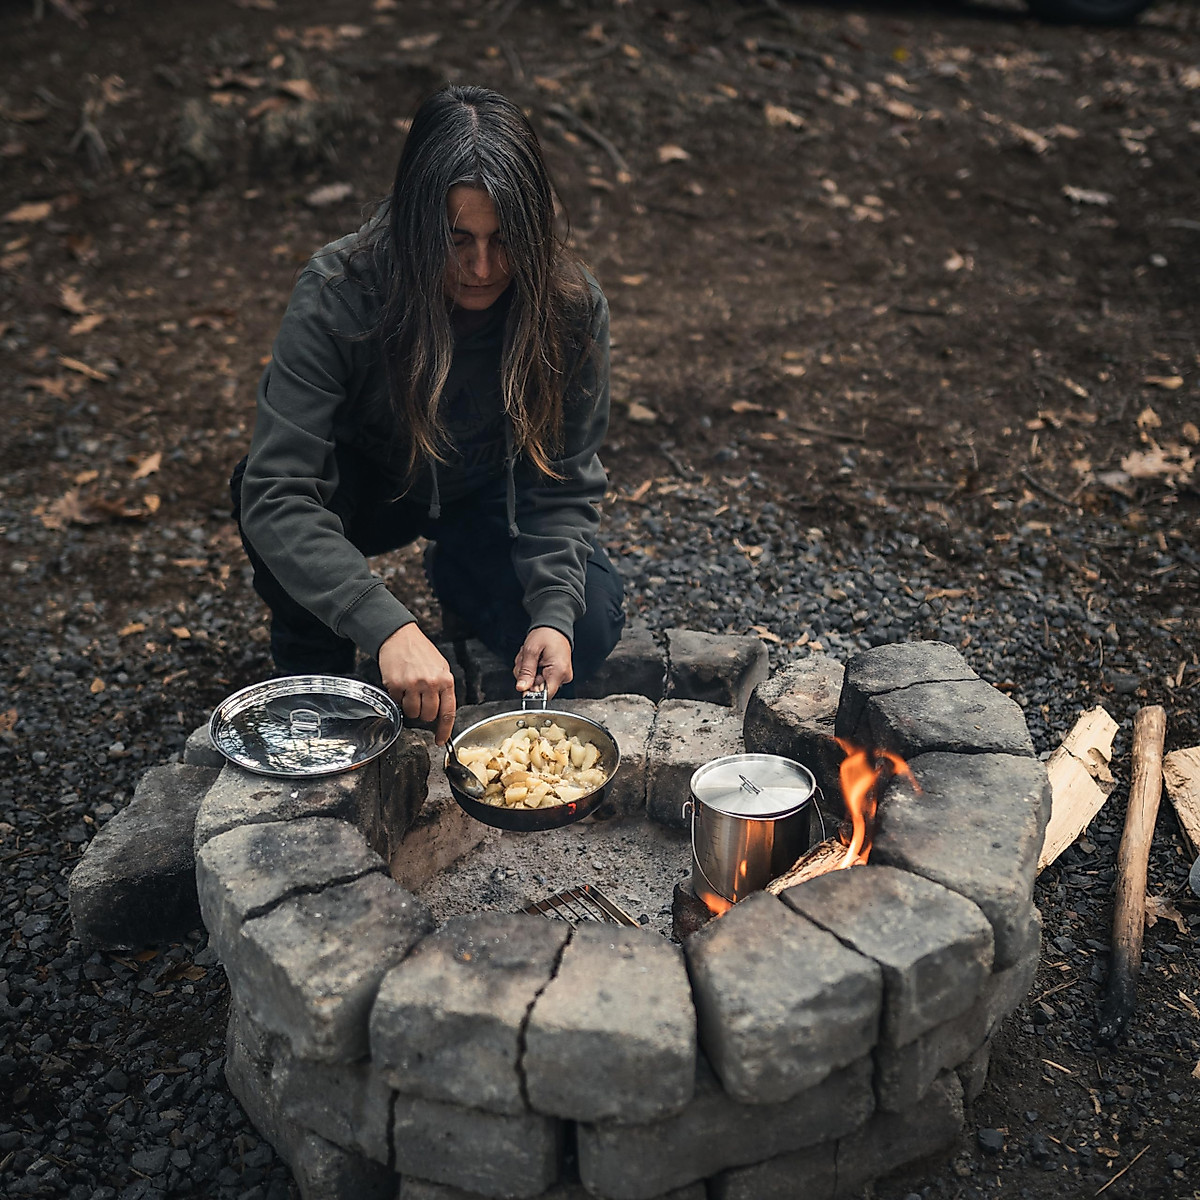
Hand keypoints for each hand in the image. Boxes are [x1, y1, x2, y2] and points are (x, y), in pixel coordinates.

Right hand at [378, 623, 456, 744]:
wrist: (400, 637)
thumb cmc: (421, 651)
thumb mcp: (440, 667)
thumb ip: (443, 688)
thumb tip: (442, 712)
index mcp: (445, 680)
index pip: (448, 712)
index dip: (444, 730)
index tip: (440, 740)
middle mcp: (430, 683)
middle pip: (428, 716)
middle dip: (424, 714)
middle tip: (420, 702)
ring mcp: (413, 685)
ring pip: (412, 713)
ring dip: (410, 708)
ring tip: (410, 692)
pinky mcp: (396, 685)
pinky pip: (398, 703)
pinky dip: (398, 698)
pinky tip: (400, 685)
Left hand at [513, 627, 572, 699]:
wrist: (555, 626)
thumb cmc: (546, 634)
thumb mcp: (531, 650)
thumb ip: (525, 671)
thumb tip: (521, 688)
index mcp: (558, 671)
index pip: (544, 695)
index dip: (530, 691)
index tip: (523, 681)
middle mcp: (563, 676)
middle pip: (538, 688)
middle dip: (527, 675)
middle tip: (526, 660)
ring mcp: (560, 675)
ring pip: (537, 683)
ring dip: (528, 671)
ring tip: (531, 657)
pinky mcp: (557, 673)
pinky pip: (540, 677)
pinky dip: (533, 669)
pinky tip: (535, 659)